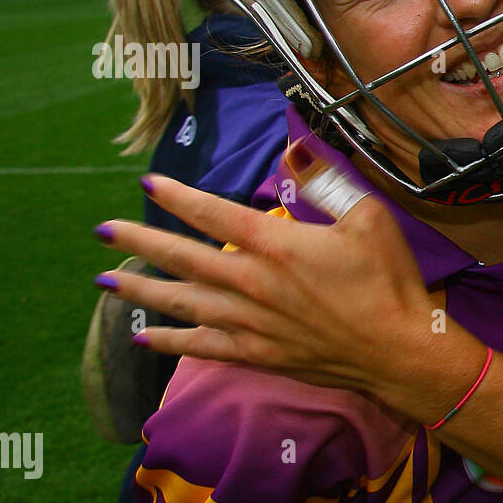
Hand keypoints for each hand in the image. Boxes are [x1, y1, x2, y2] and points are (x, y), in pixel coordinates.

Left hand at [94, 169, 458, 413]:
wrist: (399, 350)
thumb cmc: (388, 281)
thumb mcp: (368, 217)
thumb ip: (326, 182)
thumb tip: (295, 148)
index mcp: (276, 244)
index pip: (213, 213)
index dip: (178, 196)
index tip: (148, 183)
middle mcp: (253, 283)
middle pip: (183, 257)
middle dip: (139, 242)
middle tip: (102, 231)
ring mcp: (250, 323)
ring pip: (183, 303)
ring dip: (141, 291)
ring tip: (105, 282)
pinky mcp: (258, 355)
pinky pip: (202, 347)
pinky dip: (170, 342)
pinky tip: (143, 337)